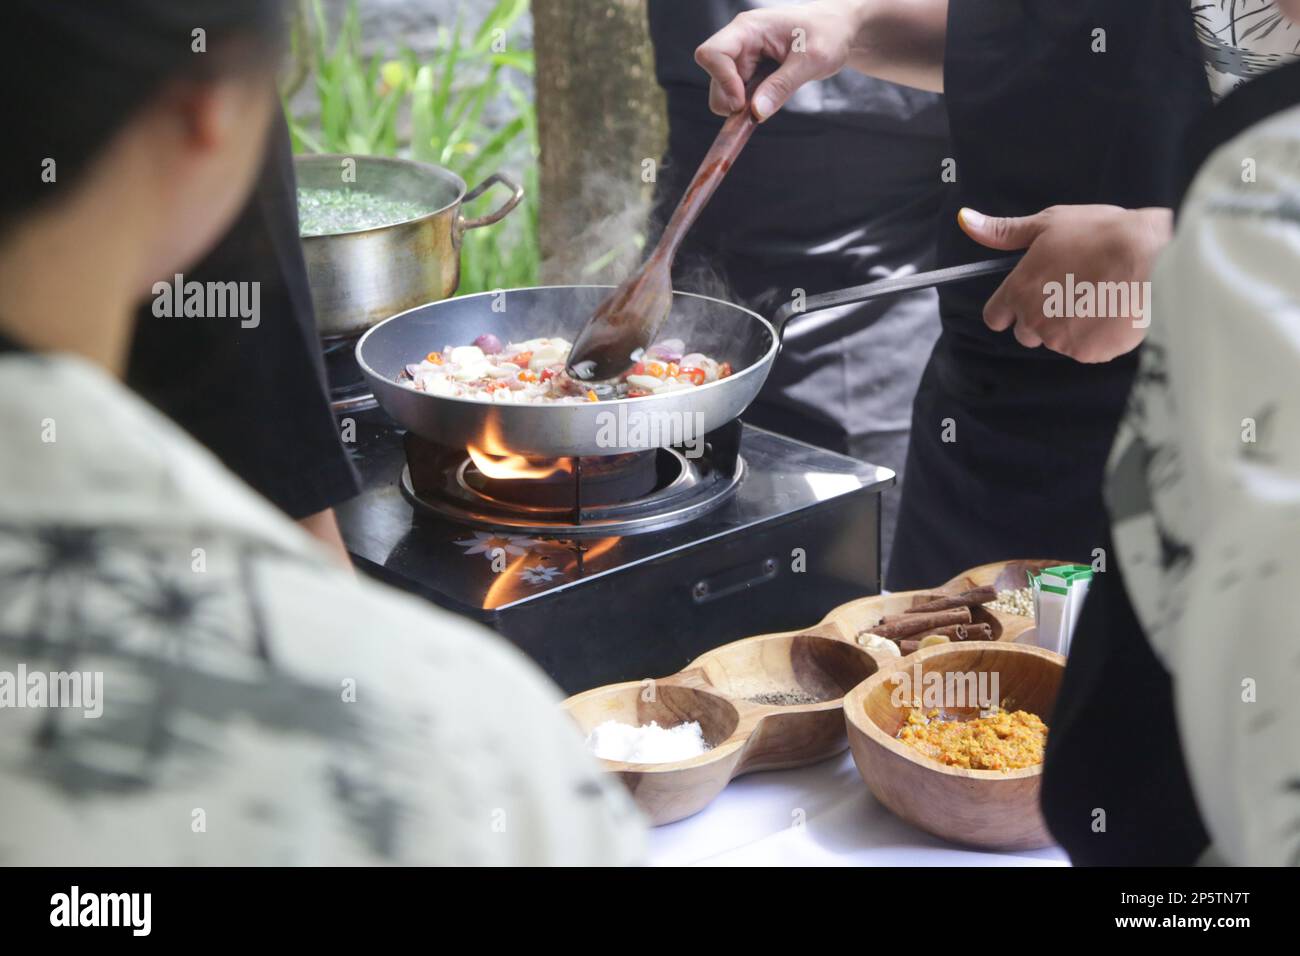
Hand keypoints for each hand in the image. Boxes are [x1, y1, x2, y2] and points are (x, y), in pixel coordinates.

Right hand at [695, 1, 861, 119]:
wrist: (839, 30)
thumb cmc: (829, 33)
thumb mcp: (812, 59)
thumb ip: (783, 85)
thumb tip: (756, 113)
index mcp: (749, 28)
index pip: (712, 53)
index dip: (722, 81)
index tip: (742, 102)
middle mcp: (740, 41)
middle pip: (714, 77)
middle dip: (732, 99)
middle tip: (761, 108)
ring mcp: (744, 57)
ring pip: (723, 90)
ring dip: (743, 105)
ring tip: (774, 98)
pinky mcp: (749, 71)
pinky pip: (738, 95)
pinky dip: (750, 105)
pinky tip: (771, 98)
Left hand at [959, 205, 1172, 362]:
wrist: (1150, 254)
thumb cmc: (1099, 233)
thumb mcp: (1047, 223)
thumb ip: (1004, 232)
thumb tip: (965, 221)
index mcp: (1018, 292)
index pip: (995, 317)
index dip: (1009, 308)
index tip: (1027, 298)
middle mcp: (1034, 321)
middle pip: (1026, 333)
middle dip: (1042, 317)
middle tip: (1072, 290)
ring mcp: (1061, 341)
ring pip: (1057, 341)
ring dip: (1071, 325)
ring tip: (1098, 295)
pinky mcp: (1089, 353)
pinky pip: (1087, 350)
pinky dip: (1098, 336)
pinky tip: (1113, 310)